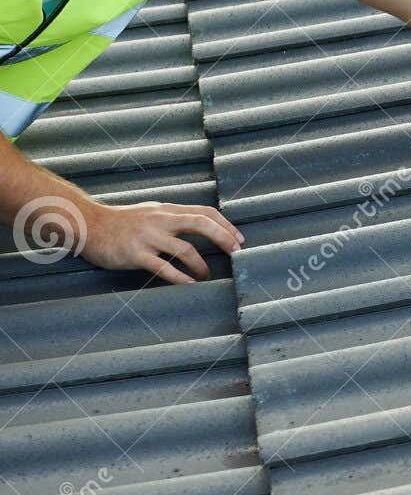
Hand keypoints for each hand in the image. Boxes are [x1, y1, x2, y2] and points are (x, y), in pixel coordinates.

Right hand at [79, 200, 244, 284]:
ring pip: (185, 249)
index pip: (204, 212)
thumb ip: (173, 217)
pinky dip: (180, 277)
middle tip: (237, 253)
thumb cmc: (122, 221)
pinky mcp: (135, 254)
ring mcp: (148, 237)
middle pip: (200, 223)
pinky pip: (163, 267)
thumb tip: (201, 225)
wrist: (88, 225)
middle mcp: (161, 220)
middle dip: (223, 237)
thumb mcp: (151, 212)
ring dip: (201, 265)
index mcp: (167, 210)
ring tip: (207, 276)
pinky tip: (190, 284)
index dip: (225, 225)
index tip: (239, 239)